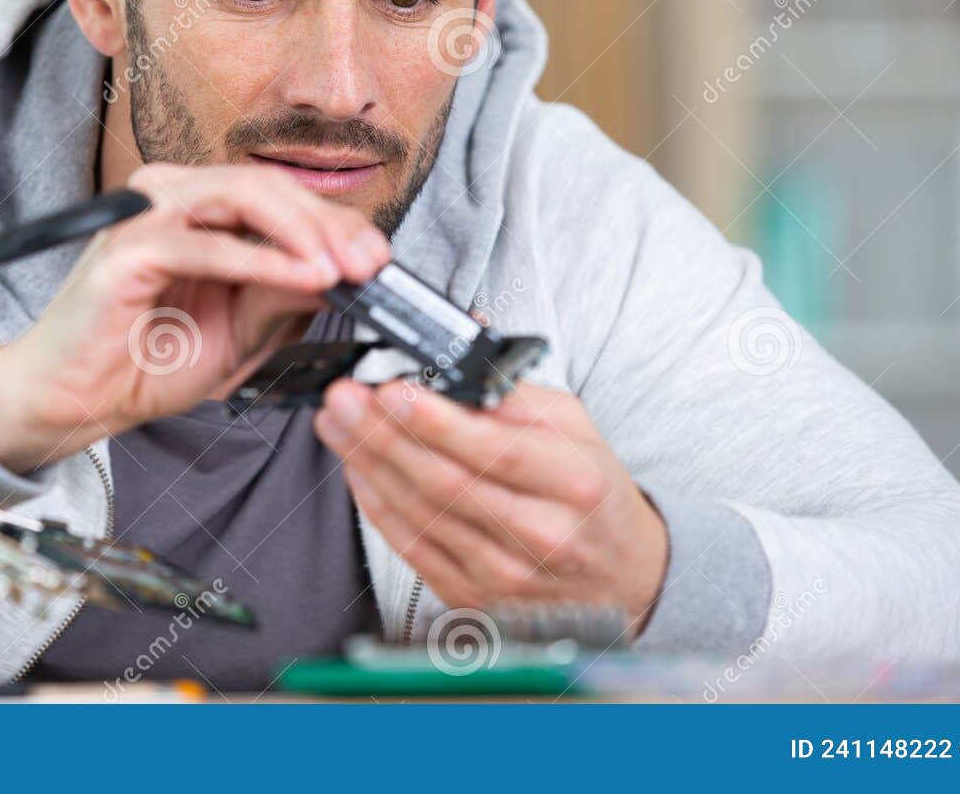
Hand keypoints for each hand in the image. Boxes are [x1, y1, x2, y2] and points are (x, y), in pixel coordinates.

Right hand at [0, 162, 389, 471]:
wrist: (78, 401)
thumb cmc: (151, 361)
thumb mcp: (245, 331)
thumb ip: (289, 296)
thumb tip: (350, 270)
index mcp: (201, 208)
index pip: (283, 196)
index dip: (337, 222)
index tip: (380, 258)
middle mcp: (172, 196)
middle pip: (269, 185)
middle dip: (329, 224)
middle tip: (371, 264)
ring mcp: (145, 214)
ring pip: (242, 196)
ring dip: (302, 231)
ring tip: (343, 269)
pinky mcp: (127, 248)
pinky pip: (207, 244)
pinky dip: (262, 261)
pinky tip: (304, 278)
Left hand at [313, 379, 668, 636]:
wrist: (621, 577)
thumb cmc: (592, 494)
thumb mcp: (577, 430)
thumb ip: (515, 394)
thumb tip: (453, 360)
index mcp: (575, 484)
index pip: (496, 451)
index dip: (437, 421)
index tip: (392, 389)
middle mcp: (543, 536)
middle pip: (445, 484)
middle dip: (383, 436)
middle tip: (344, 398)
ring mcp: (505, 576)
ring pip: (420, 515)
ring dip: (368, 464)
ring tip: (338, 423)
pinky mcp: (474, 598)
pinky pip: (411, 547)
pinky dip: (377, 503)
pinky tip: (357, 468)